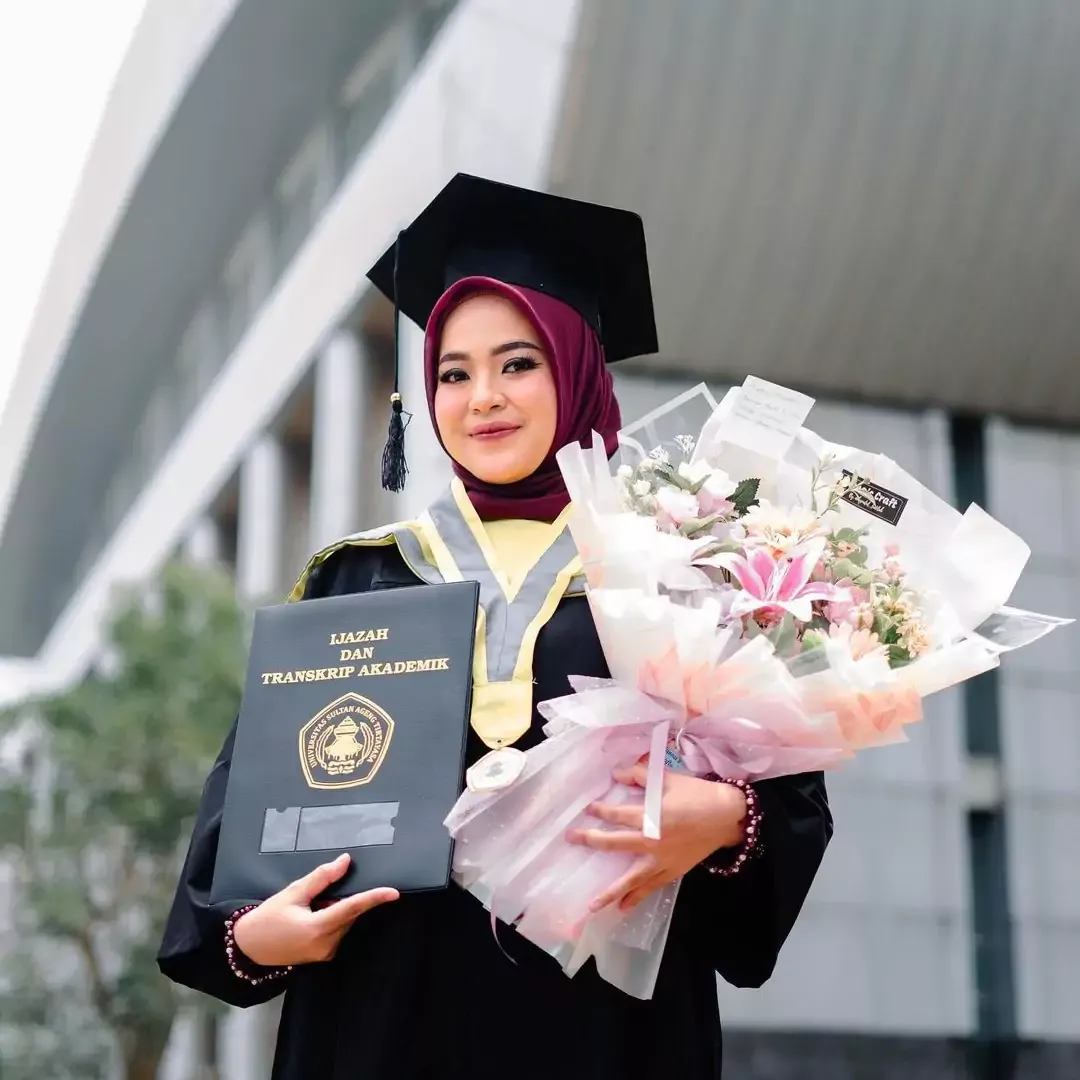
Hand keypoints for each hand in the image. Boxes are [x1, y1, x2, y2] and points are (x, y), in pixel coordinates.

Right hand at [232, 853, 397, 966]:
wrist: (250, 947)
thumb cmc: (268, 918)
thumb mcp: (293, 893)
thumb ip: (322, 878)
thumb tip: (345, 861)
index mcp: (318, 928)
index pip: (352, 908)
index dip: (374, 898)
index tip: (393, 893)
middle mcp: (326, 944)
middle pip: (348, 914)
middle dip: (342, 899)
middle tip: (318, 895)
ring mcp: (326, 952)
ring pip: (343, 922)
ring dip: (335, 909)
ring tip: (308, 908)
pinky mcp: (323, 955)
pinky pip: (336, 931)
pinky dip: (331, 919)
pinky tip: (311, 917)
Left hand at [566, 763, 745, 912]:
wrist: (727, 816)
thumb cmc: (697, 794)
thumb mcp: (667, 778)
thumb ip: (639, 775)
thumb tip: (616, 774)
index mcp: (650, 817)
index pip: (616, 815)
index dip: (599, 811)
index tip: (587, 809)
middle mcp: (651, 842)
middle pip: (614, 844)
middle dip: (591, 841)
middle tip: (572, 839)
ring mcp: (662, 861)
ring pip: (632, 878)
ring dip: (611, 891)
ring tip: (592, 905)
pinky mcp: (673, 871)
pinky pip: (651, 887)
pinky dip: (637, 897)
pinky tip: (623, 907)